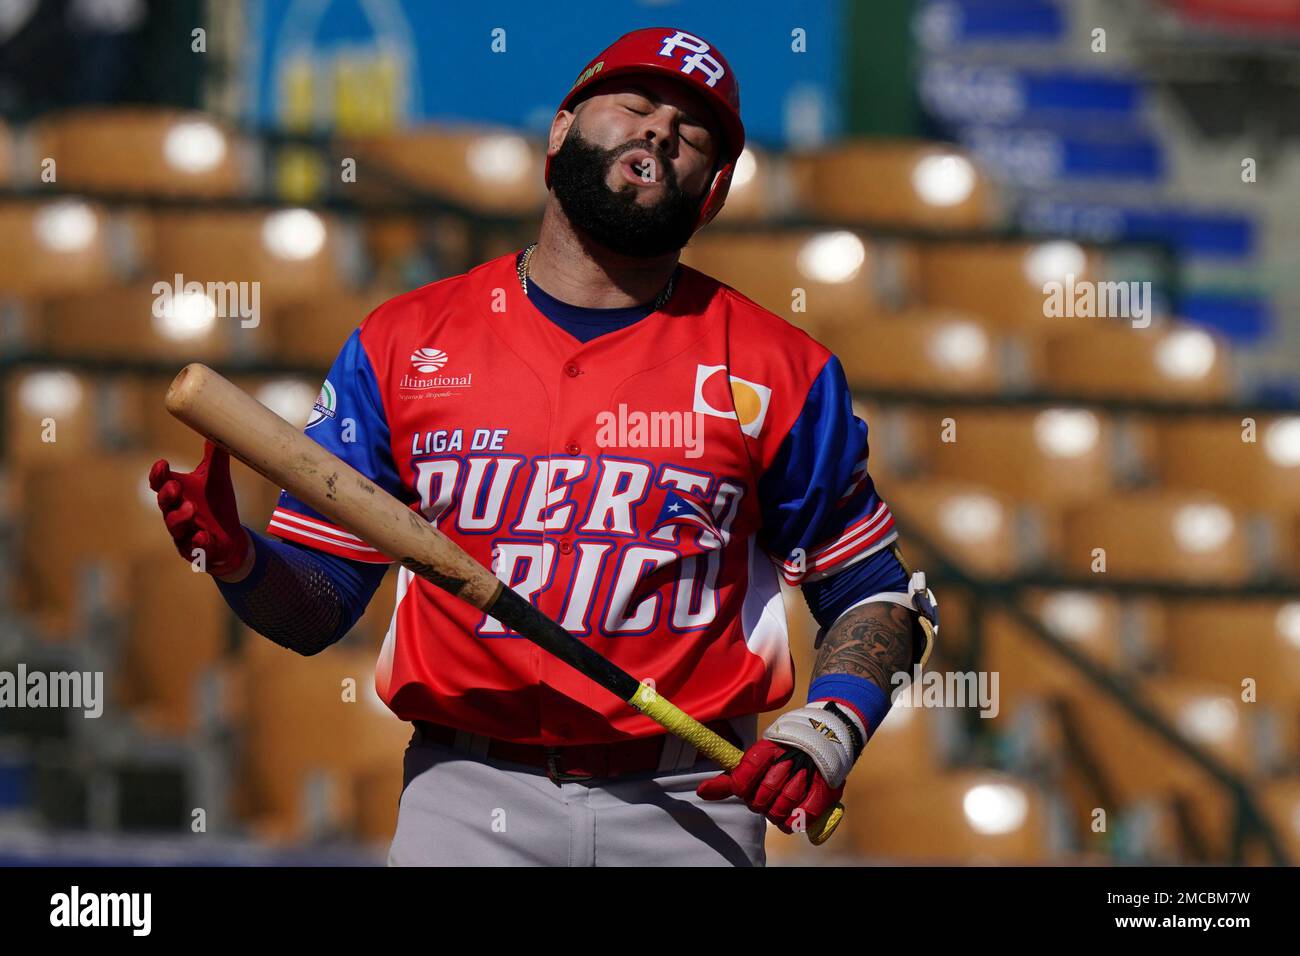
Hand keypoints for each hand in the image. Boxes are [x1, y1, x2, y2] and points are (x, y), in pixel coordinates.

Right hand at [148, 440, 249, 576]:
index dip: (158, 475)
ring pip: (175, 526)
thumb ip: (214, 457)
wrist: (231, 538)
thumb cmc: (216, 505)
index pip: (160, 483)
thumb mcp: (217, 479)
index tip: (163, 463)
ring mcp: (183, 533)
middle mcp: (174, 513)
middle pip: (164, 504)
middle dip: (167, 495)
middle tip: (176, 486)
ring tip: (190, 508)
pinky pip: (193, 548)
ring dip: (180, 517)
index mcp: (177, 493)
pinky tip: (203, 537)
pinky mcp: (195, 550)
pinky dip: (197, 543)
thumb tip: (216, 427)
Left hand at [696, 703, 859, 832]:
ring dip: (775, 814)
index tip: (746, 788)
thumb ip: (731, 779)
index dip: (742, 788)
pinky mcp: (824, 791)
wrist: (826, 736)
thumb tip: (701, 792)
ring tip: (778, 805)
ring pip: (779, 809)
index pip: (743, 777)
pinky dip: (793, 821)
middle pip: (760, 797)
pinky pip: (801, 818)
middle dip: (759, 802)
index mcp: (767, 749)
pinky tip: (791, 814)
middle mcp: (786, 760)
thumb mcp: (757, 759)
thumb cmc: (783, 754)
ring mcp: (806, 775)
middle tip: (765, 797)